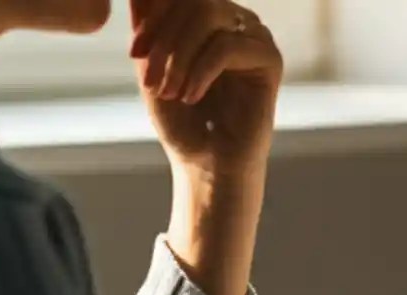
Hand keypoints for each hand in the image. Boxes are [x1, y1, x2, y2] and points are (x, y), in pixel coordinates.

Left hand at [128, 0, 283, 294]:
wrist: (208, 166)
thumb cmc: (182, 120)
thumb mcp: (152, 65)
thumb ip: (149, 25)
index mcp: (209, 16)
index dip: (152, 17)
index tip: (135, 53)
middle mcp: (235, 19)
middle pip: (192, 0)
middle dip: (163, 38)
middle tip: (149, 80)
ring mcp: (255, 37)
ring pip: (208, 14)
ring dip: (179, 54)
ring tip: (169, 91)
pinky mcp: (271, 60)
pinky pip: (228, 45)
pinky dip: (200, 71)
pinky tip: (190, 96)